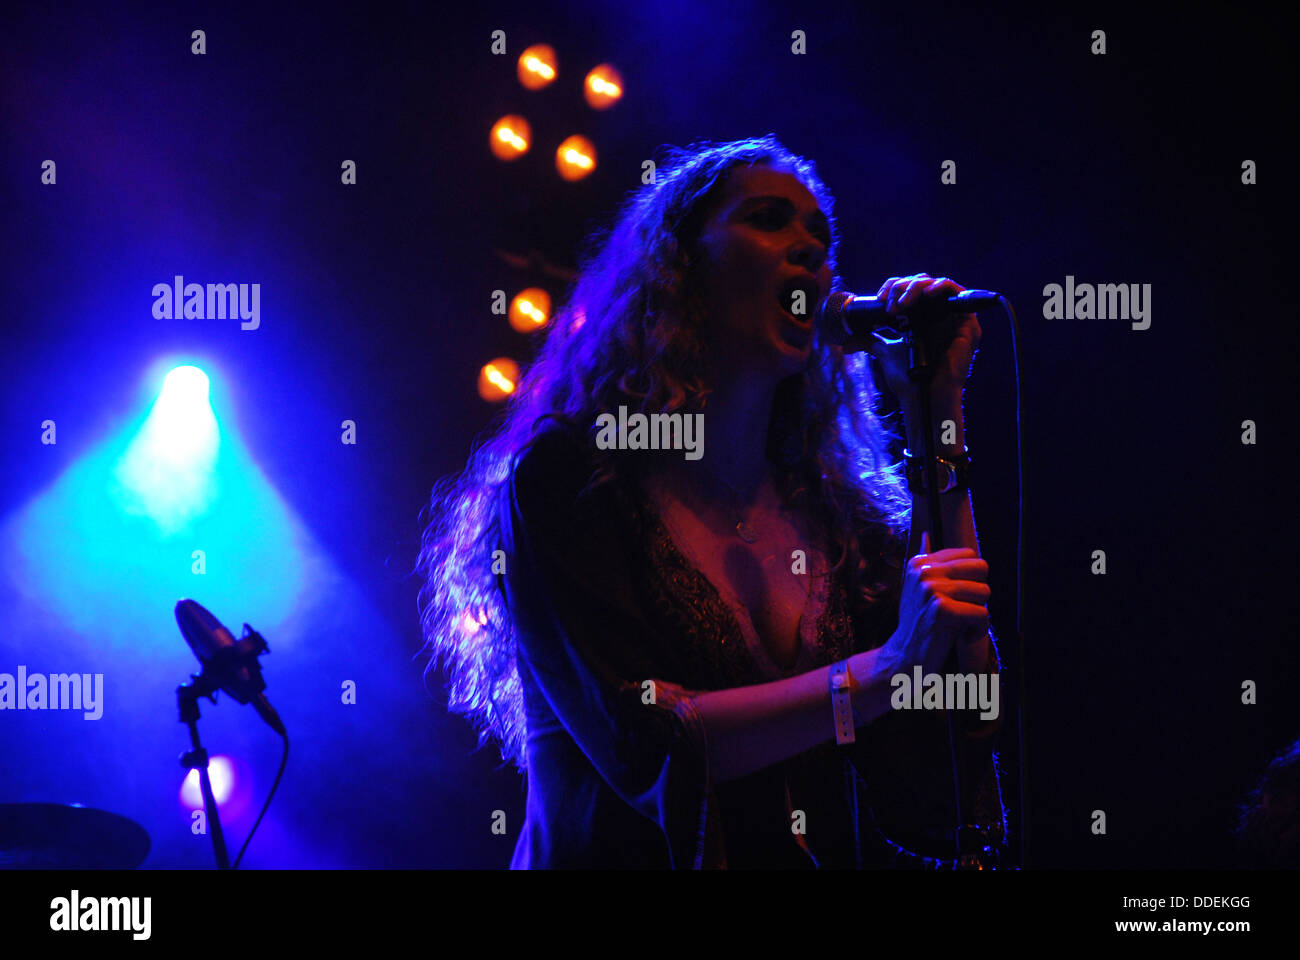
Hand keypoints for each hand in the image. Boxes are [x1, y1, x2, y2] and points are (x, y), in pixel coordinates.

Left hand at [848, 273, 981, 406]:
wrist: (921, 395)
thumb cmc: (907, 377)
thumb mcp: (884, 351)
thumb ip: (869, 341)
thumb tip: (846, 343)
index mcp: (923, 317)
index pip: (909, 289)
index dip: (893, 287)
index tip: (879, 300)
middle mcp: (939, 314)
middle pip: (921, 283)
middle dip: (901, 288)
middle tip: (888, 306)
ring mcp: (954, 317)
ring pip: (936, 285)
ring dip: (916, 288)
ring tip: (901, 303)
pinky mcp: (968, 322)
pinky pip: (957, 292)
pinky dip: (940, 287)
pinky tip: (927, 294)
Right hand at [874, 530, 989, 680]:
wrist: (903, 658)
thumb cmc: (918, 624)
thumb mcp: (917, 588)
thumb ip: (928, 564)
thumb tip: (926, 535)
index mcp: (920, 562)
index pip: (970, 556)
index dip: (971, 580)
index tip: (955, 599)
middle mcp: (924, 571)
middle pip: (981, 569)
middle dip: (978, 593)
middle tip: (961, 611)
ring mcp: (932, 589)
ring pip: (984, 593)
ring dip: (977, 615)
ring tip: (958, 625)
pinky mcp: (942, 610)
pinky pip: (982, 614)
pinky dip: (977, 631)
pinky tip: (960, 637)